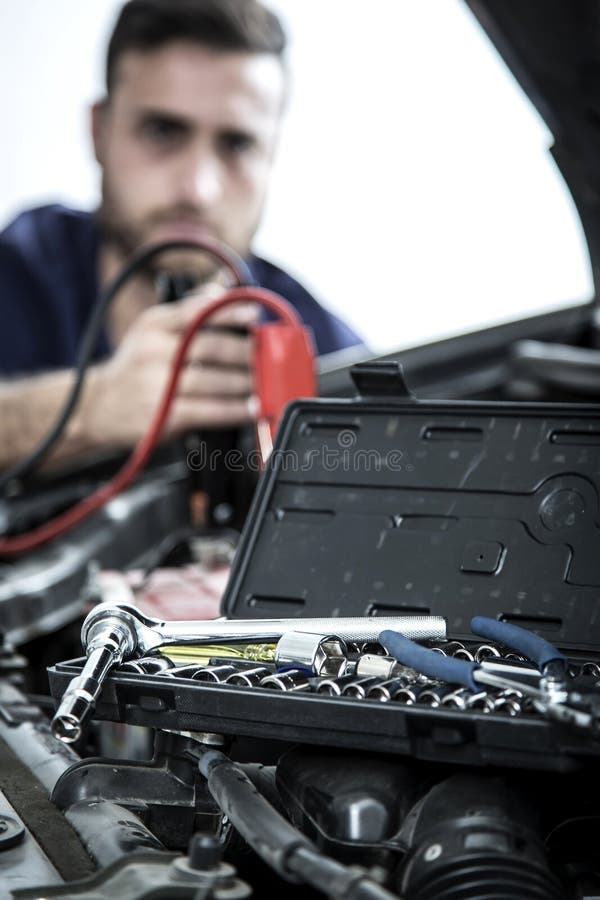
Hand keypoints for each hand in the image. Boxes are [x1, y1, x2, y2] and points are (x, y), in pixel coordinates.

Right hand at [82, 285, 257, 447]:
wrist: (97, 406)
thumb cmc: (137, 366)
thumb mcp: (154, 329)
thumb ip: (191, 308)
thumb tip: (227, 285)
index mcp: (153, 324)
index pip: (196, 311)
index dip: (229, 311)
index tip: (255, 314)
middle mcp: (153, 351)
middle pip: (209, 347)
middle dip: (245, 352)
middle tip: (268, 356)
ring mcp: (156, 385)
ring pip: (212, 380)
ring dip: (246, 382)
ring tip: (267, 382)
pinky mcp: (163, 416)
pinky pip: (207, 411)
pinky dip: (234, 410)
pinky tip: (252, 408)